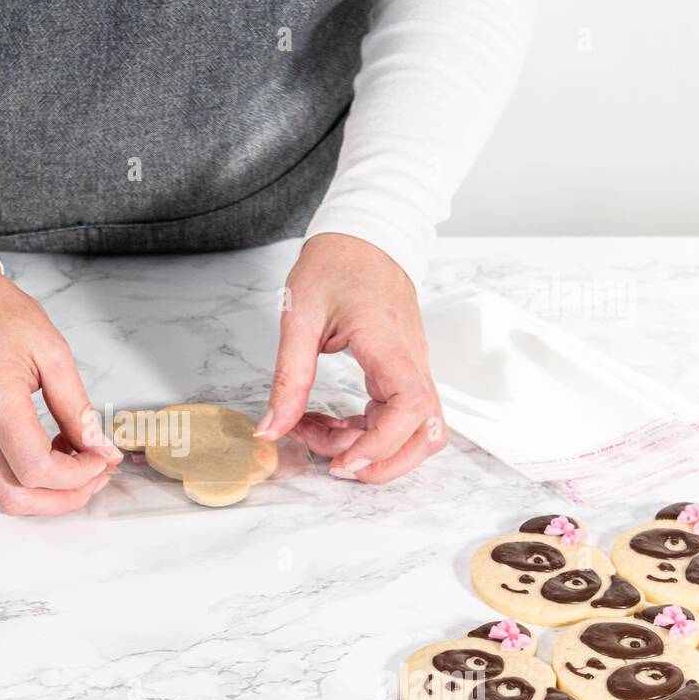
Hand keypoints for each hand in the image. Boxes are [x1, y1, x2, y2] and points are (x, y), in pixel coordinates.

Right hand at [0, 260, 120, 514]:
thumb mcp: (50, 351)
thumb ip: (76, 406)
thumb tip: (98, 447)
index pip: (36, 469)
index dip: (77, 476)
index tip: (102, 459)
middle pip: (16, 498)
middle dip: (64, 498)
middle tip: (97, 476)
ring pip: (5, 494)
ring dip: (48, 493)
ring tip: (80, 466)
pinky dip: (30, 476)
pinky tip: (55, 451)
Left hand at [255, 234, 445, 483]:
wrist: (363, 236)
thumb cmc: (335, 265)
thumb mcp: (299, 318)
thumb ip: (287, 378)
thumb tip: (271, 429)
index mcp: (390, 342)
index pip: (412, 407)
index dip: (381, 445)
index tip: (342, 460)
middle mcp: (412, 359)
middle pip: (427, 432)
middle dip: (383, 462)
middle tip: (333, 463)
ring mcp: (412, 366)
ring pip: (416, 430)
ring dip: (372, 448)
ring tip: (319, 435)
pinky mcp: (402, 370)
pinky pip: (398, 415)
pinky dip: (366, 431)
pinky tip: (327, 422)